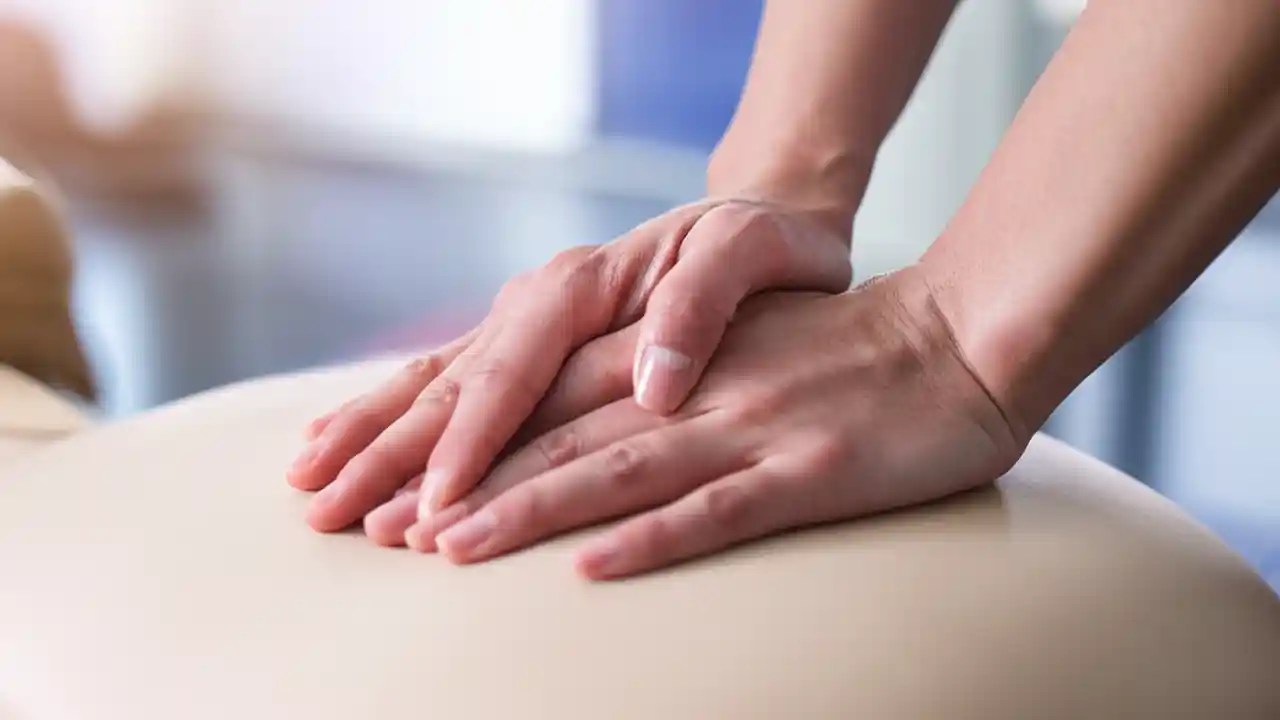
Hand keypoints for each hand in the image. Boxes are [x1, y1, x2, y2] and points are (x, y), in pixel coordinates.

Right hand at [287, 198, 852, 532]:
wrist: (760, 221)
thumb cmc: (761, 245)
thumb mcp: (750, 251)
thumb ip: (702, 305)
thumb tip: (651, 382)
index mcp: (583, 284)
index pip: (512, 374)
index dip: (472, 443)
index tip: (434, 503)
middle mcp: (539, 302)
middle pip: (451, 384)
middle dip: (389, 454)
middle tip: (333, 514)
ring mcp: (527, 323)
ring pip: (433, 384)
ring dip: (371, 437)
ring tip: (309, 482)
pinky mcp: (529, 344)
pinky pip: (449, 382)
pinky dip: (394, 415)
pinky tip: (349, 441)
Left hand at [378, 268, 1025, 578]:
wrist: (955, 340)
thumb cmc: (842, 349)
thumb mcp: (737, 343)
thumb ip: (662, 369)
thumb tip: (589, 414)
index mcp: (670, 351)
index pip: (543, 391)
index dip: (463, 436)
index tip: (390, 482)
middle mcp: (692, 385)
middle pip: (555, 432)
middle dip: (461, 479)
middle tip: (375, 528)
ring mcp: (745, 427)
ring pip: (615, 468)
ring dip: (527, 507)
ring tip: (446, 548)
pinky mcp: (804, 473)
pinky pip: (716, 511)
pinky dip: (650, 537)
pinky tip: (590, 568)